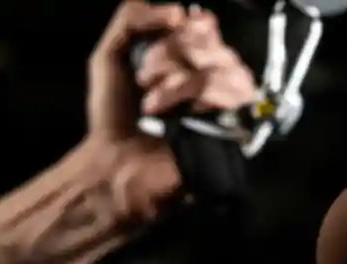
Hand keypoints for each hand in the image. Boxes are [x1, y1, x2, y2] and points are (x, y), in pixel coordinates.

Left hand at [85, 2, 257, 218]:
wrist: (116, 164)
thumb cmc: (113, 116)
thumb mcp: (110, 55)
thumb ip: (133, 18)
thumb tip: (180, 10)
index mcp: (188, 59)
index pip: (205, 24)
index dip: (180, 30)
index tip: (148, 51)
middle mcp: (212, 77)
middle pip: (214, 41)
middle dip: (172, 54)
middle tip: (143, 79)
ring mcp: (226, 105)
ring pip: (226, 66)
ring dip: (180, 82)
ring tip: (152, 106)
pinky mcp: (234, 129)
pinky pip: (235, 96)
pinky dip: (198, 98)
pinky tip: (175, 117)